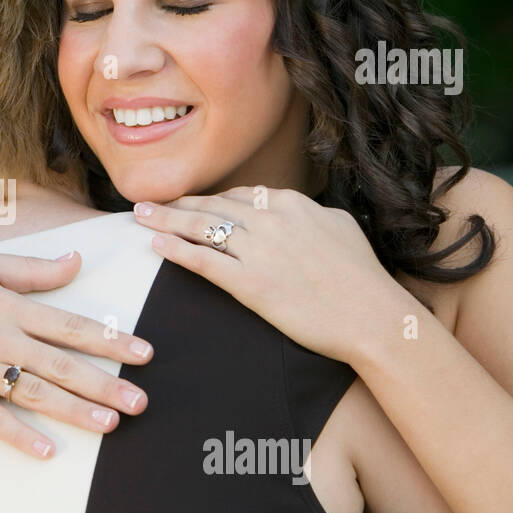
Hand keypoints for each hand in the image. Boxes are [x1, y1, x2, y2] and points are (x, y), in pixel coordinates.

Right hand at [0, 249, 153, 457]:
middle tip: (140, 401)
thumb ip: (32, 269)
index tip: (145, 353)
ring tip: (111, 423)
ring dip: (75, 410)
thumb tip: (77, 261)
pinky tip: (49, 451)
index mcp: (8, 307)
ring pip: (35, 392)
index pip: (70, 326)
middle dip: (106, 383)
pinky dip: (20, 436)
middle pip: (62, 364)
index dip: (110, 339)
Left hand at [132, 186, 409, 361]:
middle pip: (213, 204)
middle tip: (149, 202)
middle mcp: (272, 220)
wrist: (373, 317)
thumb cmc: (362, 279)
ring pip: (200, 226)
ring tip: (139, 215)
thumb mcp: (340, 228)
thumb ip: (312, 214)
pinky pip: (203, 261)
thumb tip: (299, 208)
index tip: (190, 201)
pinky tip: (156, 244)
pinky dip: (176, 250)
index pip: (241, 194)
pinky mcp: (250, 283)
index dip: (210, 198)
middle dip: (177, 202)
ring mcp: (258, 251)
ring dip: (165, 218)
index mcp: (293, 204)